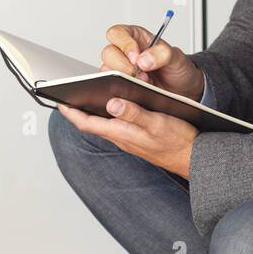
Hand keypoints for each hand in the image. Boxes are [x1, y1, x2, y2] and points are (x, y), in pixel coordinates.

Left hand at [56, 97, 198, 177]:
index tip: (59, 100)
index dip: (71, 112)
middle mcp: (122, 137)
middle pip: (93, 123)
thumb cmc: (178, 142)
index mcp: (122, 133)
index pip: (87, 122)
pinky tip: (116, 106)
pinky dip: (111, 114)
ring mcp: (129, 139)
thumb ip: (134, 113)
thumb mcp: (156, 123)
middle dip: (79, 109)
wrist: (193, 158)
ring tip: (87, 96)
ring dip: (94, 111)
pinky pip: (118, 126)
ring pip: (105, 124)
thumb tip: (112, 104)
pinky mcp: (138, 138)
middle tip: (69, 94)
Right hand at [99, 22, 203, 99]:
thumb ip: (162, 53)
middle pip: (108, 53)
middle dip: (122, 65)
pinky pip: (112, 88)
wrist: (183, 90)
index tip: (135, 56)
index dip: (124, 44)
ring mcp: (120, 71)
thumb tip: (143, 60)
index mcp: (135, 37)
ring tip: (144, 83)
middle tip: (139, 74)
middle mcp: (124, 53)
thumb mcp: (177, 57)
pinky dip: (122, 91)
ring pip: (107, 71)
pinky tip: (136, 93)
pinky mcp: (120, 87)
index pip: (118, 33)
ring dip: (123, 79)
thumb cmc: (177, 68)